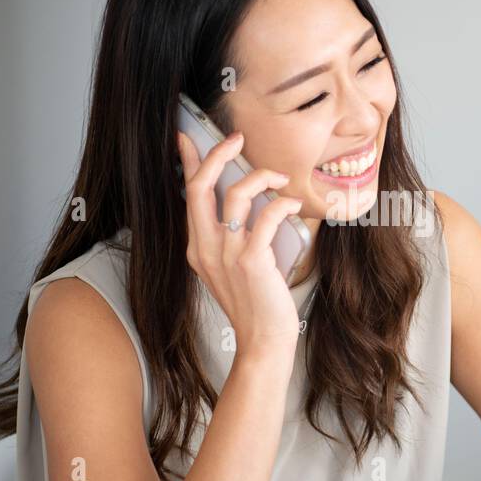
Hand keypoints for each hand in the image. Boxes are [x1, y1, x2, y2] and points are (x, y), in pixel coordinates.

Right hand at [177, 129, 304, 358]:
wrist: (264, 342)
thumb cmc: (257, 305)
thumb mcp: (234, 270)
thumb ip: (234, 241)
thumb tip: (254, 206)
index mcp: (198, 248)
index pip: (188, 195)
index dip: (188, 163)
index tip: (188, 138)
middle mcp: (206, 248)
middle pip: (200, 186)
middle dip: (216, 154)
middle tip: (236, 139)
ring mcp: (226, 254)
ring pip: (235, 194)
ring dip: (260, 176)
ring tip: (279, 178)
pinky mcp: (251, 260)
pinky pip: (266, 216)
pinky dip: (282, 203)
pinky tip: (293, 205)